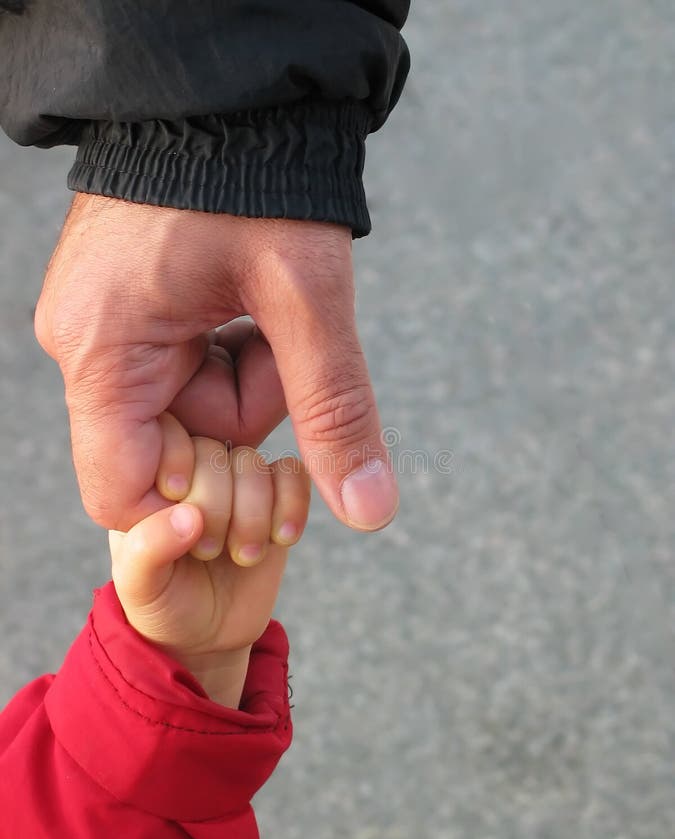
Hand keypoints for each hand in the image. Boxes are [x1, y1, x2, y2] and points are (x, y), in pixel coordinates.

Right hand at [35, 194, 397, 532]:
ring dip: (251, 377)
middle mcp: (86, 348)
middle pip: (176, 449)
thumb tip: (373, 509)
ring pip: (194, 410)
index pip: (121, 495)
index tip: (261, 471)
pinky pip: (189, 372)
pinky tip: (246, 300)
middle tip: (272, 337)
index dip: (193, 508)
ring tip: (260, 305)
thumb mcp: (306, 298)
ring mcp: (105, 329)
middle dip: (248, 413)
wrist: (233, 100)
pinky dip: (234, 352)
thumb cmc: (261, 181)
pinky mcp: (130, 314)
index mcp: (103, 353)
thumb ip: (336, 408)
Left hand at [109, 418, 310, 708]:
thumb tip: (190, 516)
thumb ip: (149, 550)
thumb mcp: (139, 585)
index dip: (185, 478)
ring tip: (245, 557)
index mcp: (153, 477)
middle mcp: (196, 469)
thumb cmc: (163, 602)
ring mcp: (238, 481)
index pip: (173, 442)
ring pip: (255, 464)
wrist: (206, 634)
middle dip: (220, 507)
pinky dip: (292, 505)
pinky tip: (282, 540)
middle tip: (211, 553)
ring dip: (255, 513)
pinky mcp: (277, 498)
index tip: (183, 524)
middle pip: (218, 453)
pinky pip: (294, 476)